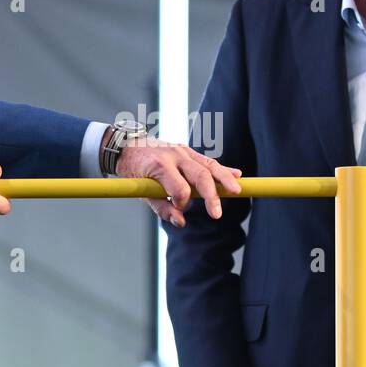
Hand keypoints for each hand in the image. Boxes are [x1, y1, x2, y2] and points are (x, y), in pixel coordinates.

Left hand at [114, 135, 242, 226]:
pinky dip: (222, 169)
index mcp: (159, 165)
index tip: (179, 209)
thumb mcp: (140, 191)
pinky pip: (208, 161)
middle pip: (199, 174)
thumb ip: (161, 207)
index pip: (179, 187)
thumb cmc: (133, 171)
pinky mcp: (188, 151)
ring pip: (209, 165)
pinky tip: (237, 176)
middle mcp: (174, 155)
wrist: (128, 145)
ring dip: (225, 178)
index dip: (182, 201)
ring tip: (237, 191)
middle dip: (211, 195)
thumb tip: (181, 222)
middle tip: (217, 214)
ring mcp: (183, 151)